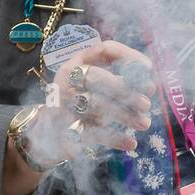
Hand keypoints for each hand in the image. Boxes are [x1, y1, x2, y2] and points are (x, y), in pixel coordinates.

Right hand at [23, 40, 153, 166]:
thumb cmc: (79, 102)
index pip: (104, 50)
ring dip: (123, 115)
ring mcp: (62, 104)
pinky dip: (113, 139)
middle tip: (146, 103)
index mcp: (77, 62)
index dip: (129, 56)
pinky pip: (90, 133)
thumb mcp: (94, 85)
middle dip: (124, 88)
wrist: (46, 132)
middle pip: (95, 77)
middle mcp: (66, 79)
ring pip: (94, 105)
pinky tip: (131, 144)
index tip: (148, 69)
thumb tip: (147, 78)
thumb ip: (118, 77)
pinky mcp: (62, 128)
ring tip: (144, 123)